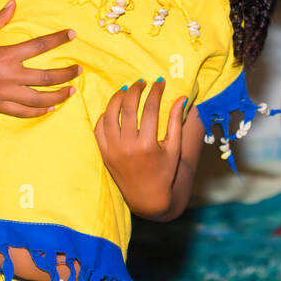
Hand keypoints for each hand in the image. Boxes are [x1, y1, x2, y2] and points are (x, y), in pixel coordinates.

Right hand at [0, 0, 79, 116]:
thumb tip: (13, 3)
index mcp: (7, 56)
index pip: (40, 45)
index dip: (58, 39)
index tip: (72, 35)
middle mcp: (10, 76)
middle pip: (47, 77)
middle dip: (66, 74)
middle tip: (79, 71)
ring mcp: (5, 94)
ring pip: (39, 99)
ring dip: (58, 95)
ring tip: (71, 92)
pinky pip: (23, 112)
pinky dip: (38, 112)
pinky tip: (49, 109)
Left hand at [94, 79, 186, 217]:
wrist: (147, 198)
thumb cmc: (164, 172)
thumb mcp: (174, 148)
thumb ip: (176, 122)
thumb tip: (181, 98)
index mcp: (147, 145)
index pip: (150, 109)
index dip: (155, 92)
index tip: (159, 82)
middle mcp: (128, 147)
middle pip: (127, 108)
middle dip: (135, 90)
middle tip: (141, 83)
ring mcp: (113, 151)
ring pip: (110, 116)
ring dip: (117, 99)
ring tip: (126, 90)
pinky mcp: (104, 154)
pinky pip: (99, 130)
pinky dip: (104, 116)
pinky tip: (113, 108)